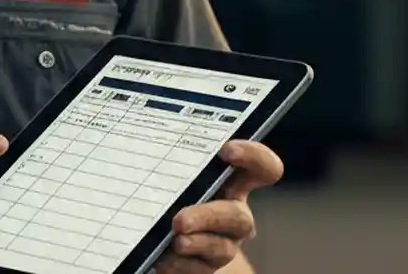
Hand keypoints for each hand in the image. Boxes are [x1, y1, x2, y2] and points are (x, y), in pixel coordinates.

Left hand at [154, 140, 283, 273]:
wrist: (160, 233)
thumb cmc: (170, 190)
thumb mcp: (175, 171)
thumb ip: (174, 159)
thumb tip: (145, 146)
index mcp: (234, 182)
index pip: (262, 167)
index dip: (253, 157)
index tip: (226, 150)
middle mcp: (233, 214)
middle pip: (238, 217)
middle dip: (209, 217)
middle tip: (179, 220)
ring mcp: (223, 243)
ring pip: (222, 248)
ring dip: (197, 244)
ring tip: (175, 240)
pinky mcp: (204, 267)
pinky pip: (200, 270)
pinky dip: (180, 264)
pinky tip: (162, 258)